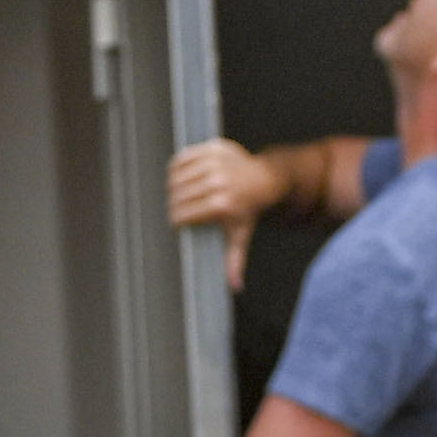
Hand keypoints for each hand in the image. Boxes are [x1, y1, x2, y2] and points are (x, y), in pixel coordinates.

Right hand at [166, 138, 279, 291]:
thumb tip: (235, 288)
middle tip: (177, 209)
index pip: (181, 215)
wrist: (264, 180)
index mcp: (220, 205)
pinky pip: (181, 158)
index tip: (177, 224)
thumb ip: (234, 261)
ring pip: (176, 176)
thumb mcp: (241, 236)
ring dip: (172, 187)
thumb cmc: (247, 211)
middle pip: (176, 196)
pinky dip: (176, 168)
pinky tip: (181, 177)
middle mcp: (217, 183)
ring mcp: (214, 164)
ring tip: (179, 194)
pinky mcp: (211, 149)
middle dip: (173, 205)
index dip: (175, 221)